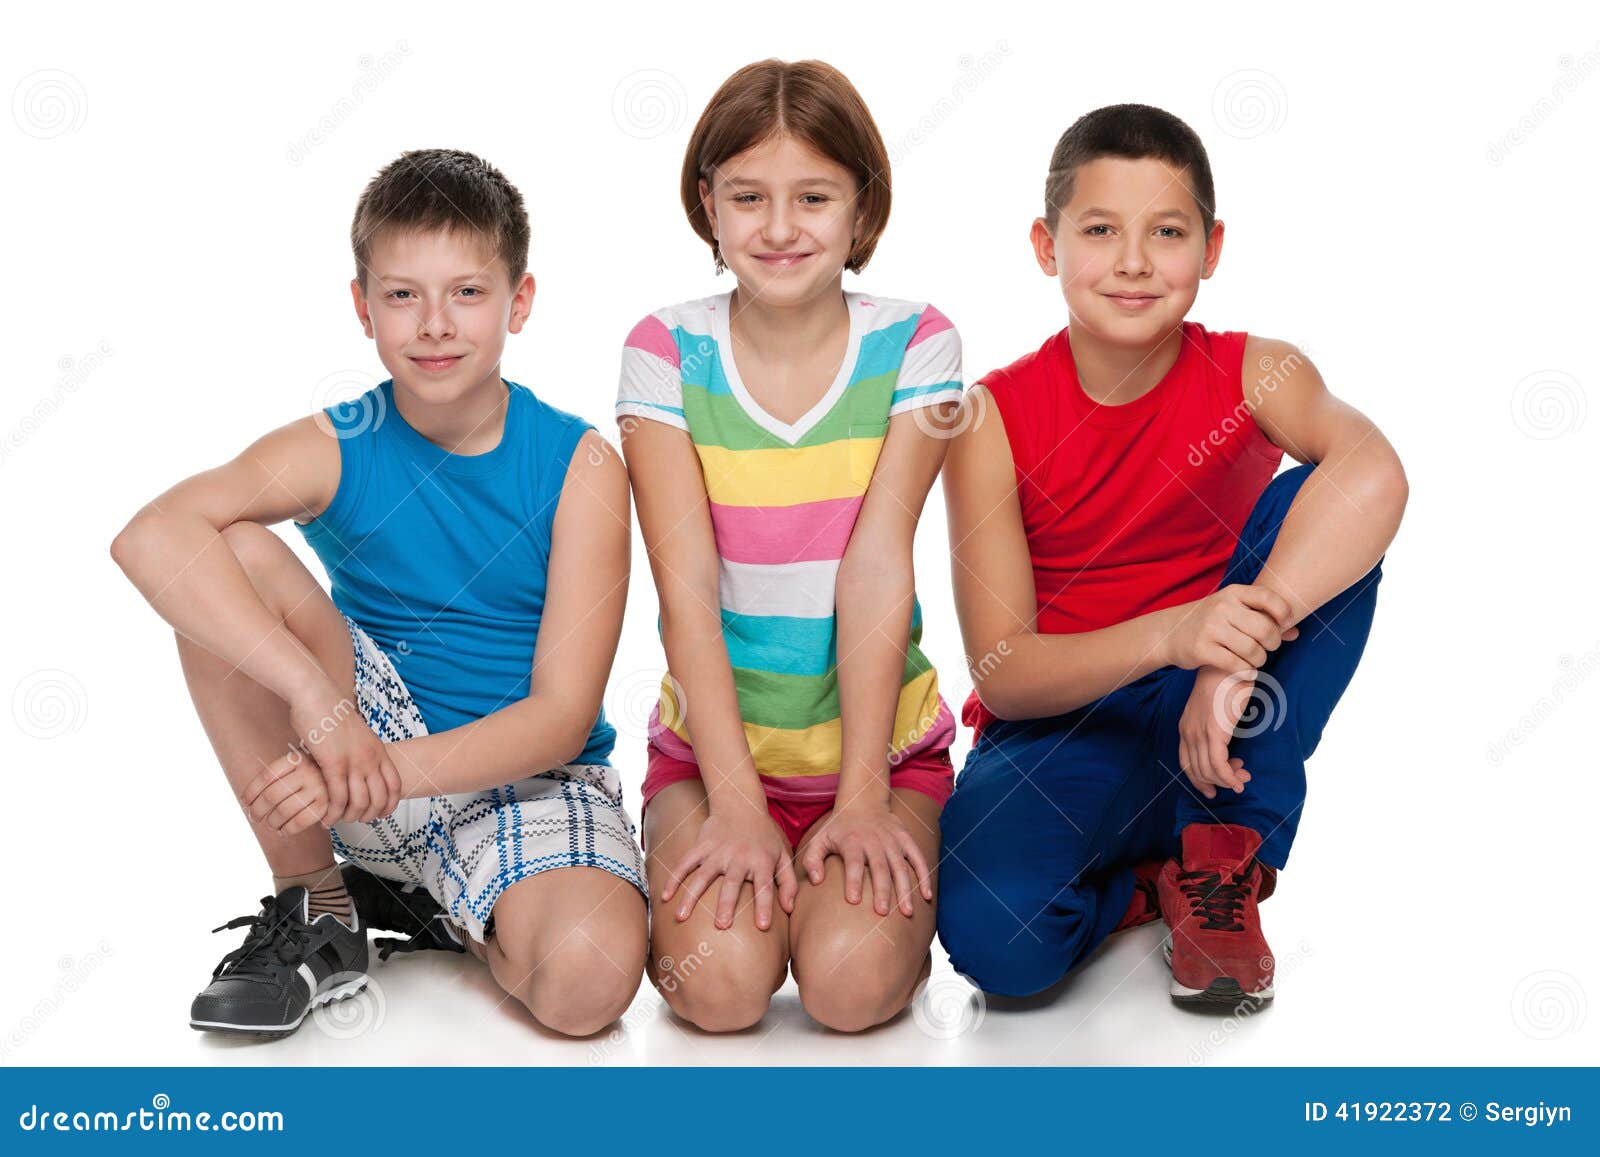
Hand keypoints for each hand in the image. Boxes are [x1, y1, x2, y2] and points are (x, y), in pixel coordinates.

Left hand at [241, 748, 332, 834]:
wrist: (348, 774)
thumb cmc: (317, 771)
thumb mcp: (298, 762)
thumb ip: (279, 775)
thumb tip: (249, 802)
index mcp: (297, 758)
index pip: (266, 777)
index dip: (251, 793)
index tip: (246, 802)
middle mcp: (308, 771)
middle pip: (272, 796)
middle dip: (258, 811)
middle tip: (255, 816)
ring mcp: (319, 787)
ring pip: (283, 810)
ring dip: (272, 822)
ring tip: (270, 824)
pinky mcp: (327, 804)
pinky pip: (301, 821)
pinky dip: (288, 829)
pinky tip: (284, 830)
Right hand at [286, 683, 399, 823]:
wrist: (316, 695)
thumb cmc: (330, 714)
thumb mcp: (356, 735)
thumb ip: (361, 751)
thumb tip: (358, 766)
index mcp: (379, 750)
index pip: (395, 786)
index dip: (390, 805)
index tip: (380, 815)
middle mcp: (371, 758)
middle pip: (380, 799)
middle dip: (369, 816)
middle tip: (354, 820)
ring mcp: (354, 762)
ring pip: (360, 803)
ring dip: (349, 817)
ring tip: (337, 820)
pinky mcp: (333, 764)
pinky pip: (338, 798)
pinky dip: (332, 813)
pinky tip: (325, 818)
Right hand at [660, 806, 798, 930]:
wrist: (741, 804)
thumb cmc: (765, 837)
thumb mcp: (783, 855)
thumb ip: (788, 882)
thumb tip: (790, 909)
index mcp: (761, 861)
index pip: (765, 886)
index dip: (765, 906)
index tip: (762, 926)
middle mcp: (739, 858)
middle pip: (732, 883)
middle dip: (726, 904)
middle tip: (721, 925)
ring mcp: (717, 852)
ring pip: (702, 876)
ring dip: (691, 897)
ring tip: (681, 917)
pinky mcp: (701, 846)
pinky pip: (684, 863)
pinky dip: (673, 879)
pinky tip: (664, 897)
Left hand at [799, 800, 932, 917]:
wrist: (863, 801)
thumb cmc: (838, 828)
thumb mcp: (819, 839)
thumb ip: (812, 860)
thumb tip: (815, 881)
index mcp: (852, 841)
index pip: (853, 862)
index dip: (853, 881)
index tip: (853, 901)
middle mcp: (874, 840)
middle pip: (880, 867)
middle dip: (882, 890)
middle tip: (882, 913)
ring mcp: (892, 840)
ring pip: (901, 865)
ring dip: (905, 888)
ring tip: (907, 912)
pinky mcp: (906, 839)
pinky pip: (918, 858)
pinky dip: (924, 875)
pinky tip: (926, 896)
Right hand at [1165, 584, 1298, 672]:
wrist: (1171, 632)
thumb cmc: (1211, 621)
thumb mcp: (1234, 611)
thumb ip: (1263, 617)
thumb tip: (1295, 632)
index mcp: (1233, 593)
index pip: (1268, 598)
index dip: (1284, 612)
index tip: (1284, 624)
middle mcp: (1222, 607)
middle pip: (1265, 629)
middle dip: (1273, 643)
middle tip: (1268, 648)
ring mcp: (1210, 628)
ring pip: (1253, 650)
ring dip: (1259, 660)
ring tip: (1255, 660)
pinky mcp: (1202, 649)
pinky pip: (1236, 664)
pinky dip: (1246, 671)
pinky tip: (1246, 671)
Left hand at [1178, 666, 1255, 798]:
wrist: (1229, 664)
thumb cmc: (1227, 684)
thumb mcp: (1215, 709)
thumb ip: (1217, 728)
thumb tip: (1228, 749)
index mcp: (1185, 726)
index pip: (1186, 763)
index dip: (1199, 780)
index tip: (1213, 789)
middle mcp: (1188, 732)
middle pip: (1197, 770)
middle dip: (1218, 782)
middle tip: (1238, 781)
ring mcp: (1199, 733)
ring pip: (1208, 771)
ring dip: (1227, 780)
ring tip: (1243, 777)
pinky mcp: (1214, 733)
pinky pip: (1219, 766)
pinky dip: (1229, 778)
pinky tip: (1239, 780)